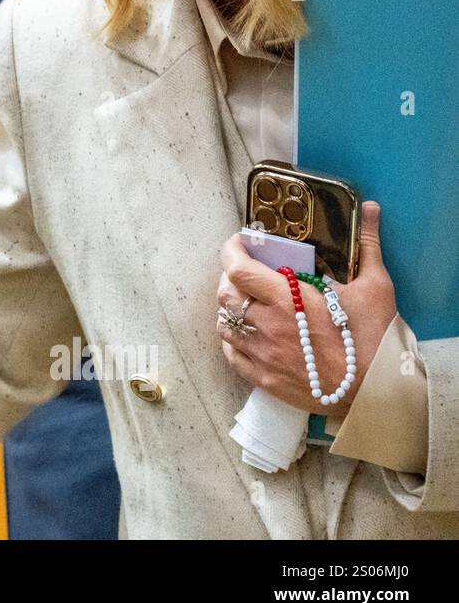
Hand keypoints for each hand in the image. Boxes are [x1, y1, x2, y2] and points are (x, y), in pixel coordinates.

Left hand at [216, 202, 396, 416]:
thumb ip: (366, 245)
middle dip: (229, 278)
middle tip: (244, 272)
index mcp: (288, 299)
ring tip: (245, 302)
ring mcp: (263, 354)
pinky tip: (246, 332)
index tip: (238, 243)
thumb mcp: (375, 287)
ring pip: (224, 325)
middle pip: (225, 296)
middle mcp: (267, 325)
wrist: (378, 393)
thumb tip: (369, 209)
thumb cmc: (376, 339)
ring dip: (229, 310)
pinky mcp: (264, 378)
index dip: (231, 251)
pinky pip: (231, 355)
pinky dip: (232, 339)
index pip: (238, 269)